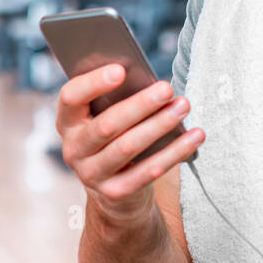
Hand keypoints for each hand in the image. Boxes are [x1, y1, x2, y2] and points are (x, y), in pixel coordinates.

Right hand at [55, 64, 204, 226]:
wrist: (114, 190)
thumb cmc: (117, 136)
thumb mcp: (109, 116)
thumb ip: (118, 98)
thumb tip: (149, 81)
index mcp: (68, 122)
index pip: (71, 97)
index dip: (93, 83)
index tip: (121, 70)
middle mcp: (74, 149)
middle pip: (107, 124)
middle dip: (140, 104)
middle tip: (167, 88)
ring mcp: (91, 174)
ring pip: (128, 147)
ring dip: (159, 125)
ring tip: (183, 107)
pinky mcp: (115, 192)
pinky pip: (147, 172)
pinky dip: (174, 152)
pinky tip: (194, 137)